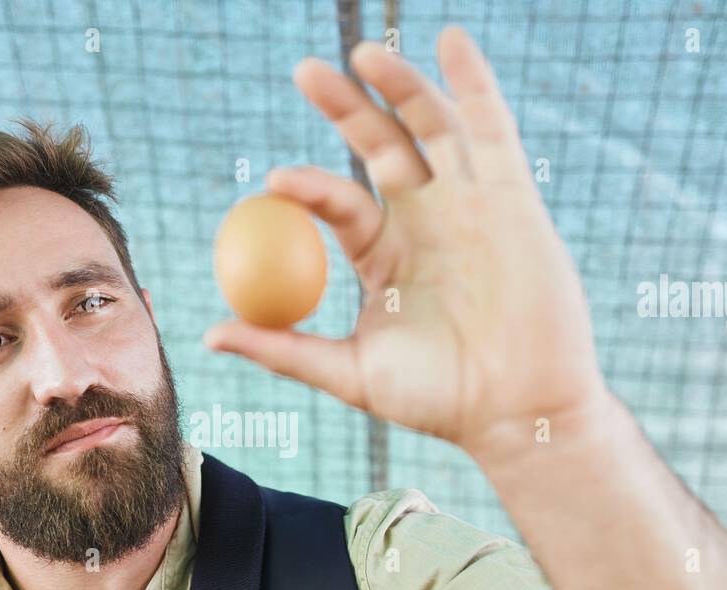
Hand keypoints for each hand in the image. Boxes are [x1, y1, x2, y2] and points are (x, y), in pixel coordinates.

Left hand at [203, 26, 608, 463]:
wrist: (518, 411)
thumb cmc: (437, 400)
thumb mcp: (351, 373)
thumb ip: (284, 349)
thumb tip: (208, 337)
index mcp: (384, 256)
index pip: (339, 204)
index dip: (308, 188)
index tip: (274, 182)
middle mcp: (425, 220)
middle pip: (380, 145)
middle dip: (345, 107)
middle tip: (303, 71)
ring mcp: (469, 204)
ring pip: (431, 128)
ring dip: (400, 86)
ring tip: (362, 53)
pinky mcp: (512, 197)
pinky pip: (492, 130)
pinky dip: (475, 83)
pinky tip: (450, 41)